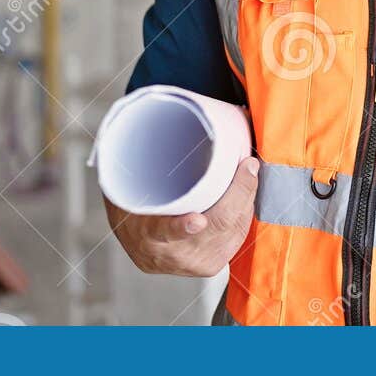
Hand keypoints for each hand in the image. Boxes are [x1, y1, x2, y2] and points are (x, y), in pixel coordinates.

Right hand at [106, 157, 259, 276]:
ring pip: (231, 233)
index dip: (180, 228)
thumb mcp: (127, 180)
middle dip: (238, 194)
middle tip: (248, 164)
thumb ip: (140, 155)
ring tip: (249, 174)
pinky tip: (246, 198)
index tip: (198, 219)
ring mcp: (190, 265)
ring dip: (245, 202)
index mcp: (142, 233)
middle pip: (214, 227)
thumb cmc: (133, 201)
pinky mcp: (208, 268)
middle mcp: (167, 256)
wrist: (135, 239)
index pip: (161, 232)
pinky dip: (243, 217)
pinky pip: (234, 242)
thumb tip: (162, 106)